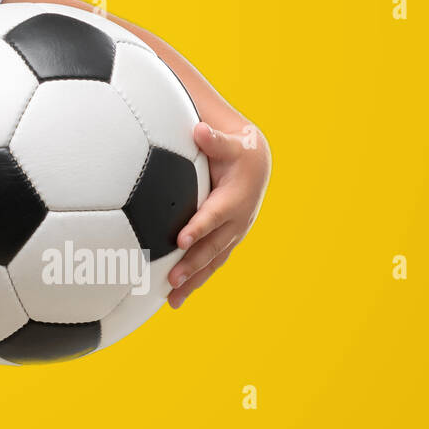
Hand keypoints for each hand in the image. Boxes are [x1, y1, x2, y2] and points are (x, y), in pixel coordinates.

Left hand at [167, 120, 270, 307]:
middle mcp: (235, 222)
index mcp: (234, 199)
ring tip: (172, 299)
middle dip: (193, 264)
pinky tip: (176, 298)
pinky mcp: (227, 241)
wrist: (256, 165)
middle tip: (171, 279)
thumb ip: (213, 138)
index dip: (199, 227)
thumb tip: (199, 129)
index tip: (181, 239)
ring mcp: (232, 235)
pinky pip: (211, 264)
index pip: (213, 216)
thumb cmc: (237, 151)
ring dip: (193, 281)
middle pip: (212, 246)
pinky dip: (196, 280)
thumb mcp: (229, 142)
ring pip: (212, 262)